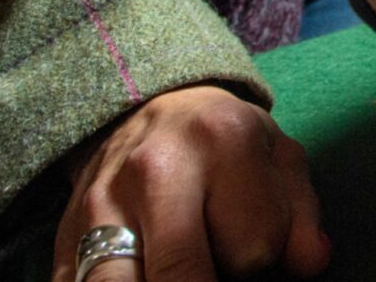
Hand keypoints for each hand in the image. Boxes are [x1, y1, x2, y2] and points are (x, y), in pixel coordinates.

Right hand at [52, 85, 331, 280]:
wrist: (141, 110)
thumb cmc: (225, 145)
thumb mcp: (278, 159)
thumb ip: (302, 214)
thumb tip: (311, 262)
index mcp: (222, 142)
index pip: (253, 249)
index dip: (261, 261)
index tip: (257, 248)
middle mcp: (155, 172)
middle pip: (183, 275)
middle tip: (218, 270)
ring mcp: (101, 207)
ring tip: (178, 271)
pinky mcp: (64, 240)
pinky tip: (145, 275)